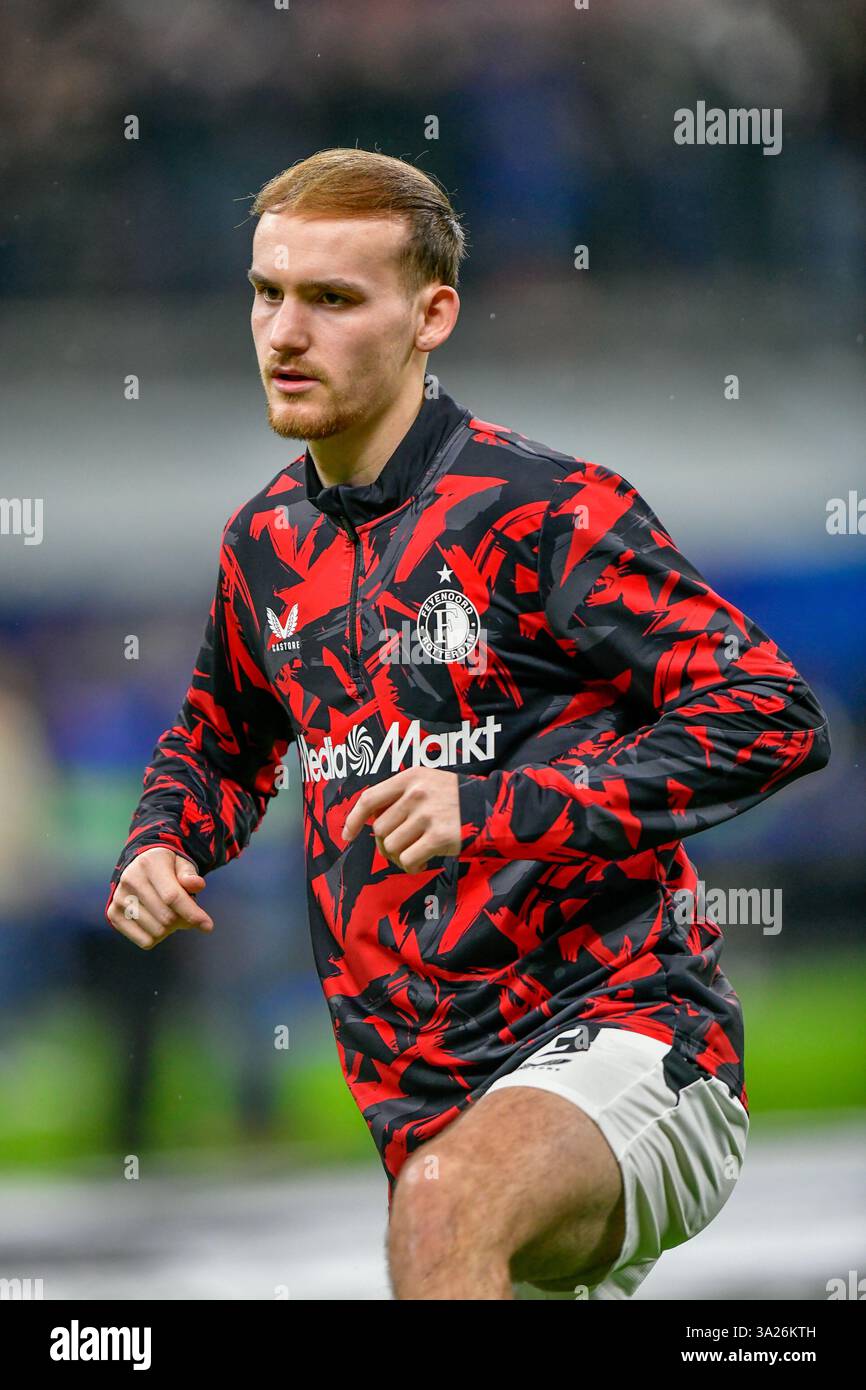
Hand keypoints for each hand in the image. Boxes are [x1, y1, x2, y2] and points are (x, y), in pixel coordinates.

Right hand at [106, 847, 213, 948]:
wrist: (138, 866)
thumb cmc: (167, 868)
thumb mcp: (181, 864)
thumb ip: (190, 875)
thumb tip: (197, 885)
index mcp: (149, 863)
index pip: (172, 896)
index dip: (192, 913)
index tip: (208, 926)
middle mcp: (130, 880)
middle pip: (166, 917)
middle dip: (184, 920)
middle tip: (188, 915)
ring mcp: (119, 899)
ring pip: (157, 932)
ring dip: (172, 929)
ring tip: (171, 914)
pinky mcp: (114, 915)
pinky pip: (145, 941)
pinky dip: (158, 937)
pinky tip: (158, 922)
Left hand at [341, 768, 461, 872]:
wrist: (491, 807)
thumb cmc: (455, 798)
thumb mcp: (428, 782)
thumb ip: (401, 795)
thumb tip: (371, 822)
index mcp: (410, 777)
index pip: (369, 798)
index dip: (354, 819)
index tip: (348, 835)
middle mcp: (416, 793)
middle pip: (380, 829)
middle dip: (386, 845)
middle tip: (401, 848)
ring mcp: (427, 815)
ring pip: (392, 846)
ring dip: (399, 857)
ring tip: (415, 854)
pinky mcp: (438, 836)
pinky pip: (408, 859)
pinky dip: (411, 866)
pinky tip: (421, 863)